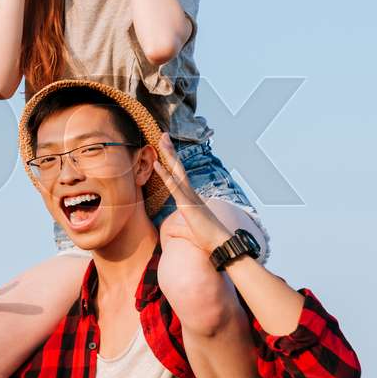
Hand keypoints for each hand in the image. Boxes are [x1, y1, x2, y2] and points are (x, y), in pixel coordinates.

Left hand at [153, 135, 231, 253]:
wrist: (220, 243)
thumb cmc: (207, 238)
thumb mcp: (189, 230)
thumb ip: (180, 227)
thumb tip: (173, 229)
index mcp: (191, 196)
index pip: (179, 175)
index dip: (172, 161)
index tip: (166, 148)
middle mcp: (191, 192)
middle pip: (178, 167)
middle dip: (170, 150)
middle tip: (163, 135)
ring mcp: (189, 196)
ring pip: (176, 172)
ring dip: (168, 155)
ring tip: (160, 140)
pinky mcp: (187, 204)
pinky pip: (174, 187)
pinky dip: (165, 175)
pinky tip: (157, 164)